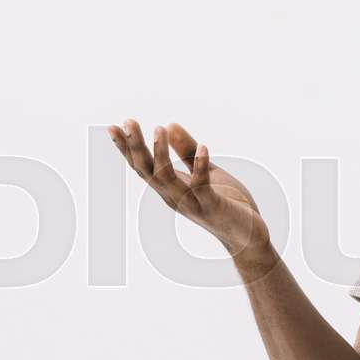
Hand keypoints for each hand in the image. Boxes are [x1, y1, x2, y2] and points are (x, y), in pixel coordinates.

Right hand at [108, 119, 271, 263]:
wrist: (247, 237)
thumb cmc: (225, 203)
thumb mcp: (206, 171)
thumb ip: (187, 150)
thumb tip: (170, 125)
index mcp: (170, 188)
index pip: (142, 167)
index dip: (126, 148)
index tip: (112, 126)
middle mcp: (174, 197)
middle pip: (148, 171)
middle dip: (136, 147)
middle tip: (128, 121)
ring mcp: (192, 204)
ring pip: (168, 178)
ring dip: (162, 153)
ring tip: (160, 128)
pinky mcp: (213, 207)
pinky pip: (203, 187)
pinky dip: (201, 167)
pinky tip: (204, 147)